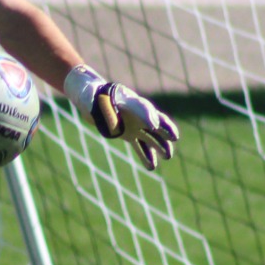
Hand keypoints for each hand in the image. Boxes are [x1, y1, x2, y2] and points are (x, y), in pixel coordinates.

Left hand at [63, 66, 179, 169]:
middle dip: (164, 130)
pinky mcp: (130, 134)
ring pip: (151, 136)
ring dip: (160, 145)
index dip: (148, 115)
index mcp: (127, 100)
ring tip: (168, 155)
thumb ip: (97, 105)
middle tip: (173, 138)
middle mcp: (135, 113)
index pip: (141, 107)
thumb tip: (97, 113)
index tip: (153, 125)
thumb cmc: (92, 97)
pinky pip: (140, 146)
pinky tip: (151, 167)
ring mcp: (134, 124)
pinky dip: (146, 156)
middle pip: (154, 121)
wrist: (92, 100)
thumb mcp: (91, 99)